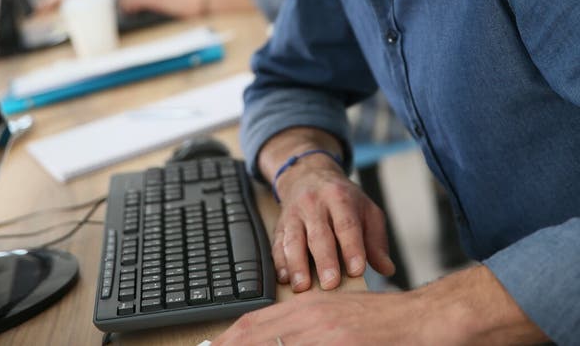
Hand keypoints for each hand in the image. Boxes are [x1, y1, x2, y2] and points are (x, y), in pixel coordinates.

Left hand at [211, 289, 430, 345]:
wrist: (421, 320)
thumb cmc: (382, 323)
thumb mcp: (336, 317)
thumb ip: (306, 328)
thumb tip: (275, 338)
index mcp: (306, 308)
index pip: (254, 324)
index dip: (228, 338)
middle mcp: (309, 320)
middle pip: (254, 336)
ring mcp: (324, 336)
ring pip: (273, 345)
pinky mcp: (340, 345)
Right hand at [271, 156, 393, 291]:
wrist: (309, 174)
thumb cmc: (343, 199)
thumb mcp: (366, 210)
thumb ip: (376, 240)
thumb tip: (386, 268)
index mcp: (340, 198)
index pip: (347, 224)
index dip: (352, 248)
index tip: (357, 270)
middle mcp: (314, 203)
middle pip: (319, 234)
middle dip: (325, 260)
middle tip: (331, 284)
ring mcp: (294, 214)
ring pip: (293, 239)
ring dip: (297, 264)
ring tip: (303, 286)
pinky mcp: (280, 225)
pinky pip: (277, 244)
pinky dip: (280, 262)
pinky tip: (285, 278)